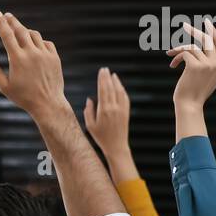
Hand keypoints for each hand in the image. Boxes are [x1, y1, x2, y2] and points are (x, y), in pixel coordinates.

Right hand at [0, 11, 70, 123]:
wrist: (48, 104)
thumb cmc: (24, 98)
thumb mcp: (4, 87)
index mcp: (17, 59)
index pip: (7, 35)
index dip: (1, 23)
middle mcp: (31, 53)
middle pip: (20, 30)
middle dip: (12, 21)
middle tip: (7, 15)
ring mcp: (45, 54)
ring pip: (34, 35)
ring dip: (25, 31)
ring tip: (20, 31)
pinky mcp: (54, 57)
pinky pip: (46, 43)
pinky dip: (39, 41)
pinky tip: (35, 44)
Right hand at [84, 67, 137, 182]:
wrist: (116, 146)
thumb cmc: (101, 137)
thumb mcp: (90, 125)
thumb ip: (88, 111)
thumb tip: (90, 99)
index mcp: (104, 110)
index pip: (103, 90)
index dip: (102, 79)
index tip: (101, 71)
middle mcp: (114, 108)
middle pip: (111, 88)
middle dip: (108, 77)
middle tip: (105, 69)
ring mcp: (122, 109)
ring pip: (119, 91)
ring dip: (116, 82)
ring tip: (113, 75)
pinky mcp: (126, 112)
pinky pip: (125, 97)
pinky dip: (122, 90)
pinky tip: (119, 86)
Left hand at [169, 19, 215, 111]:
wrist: (189, 105)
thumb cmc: (193, 95)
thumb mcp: (205, 80)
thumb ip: (207, 66)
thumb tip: (198, 52)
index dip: (213, 33)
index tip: (207, 24)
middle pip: (208, 40)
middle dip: (196, 31)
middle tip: (185, 25)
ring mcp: (207, 65)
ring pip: (192, 47)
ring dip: (178, 50)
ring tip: (170, 54)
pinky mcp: (195, 66)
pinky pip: (185, 53)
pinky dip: (176, 56)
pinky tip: (172, 65)